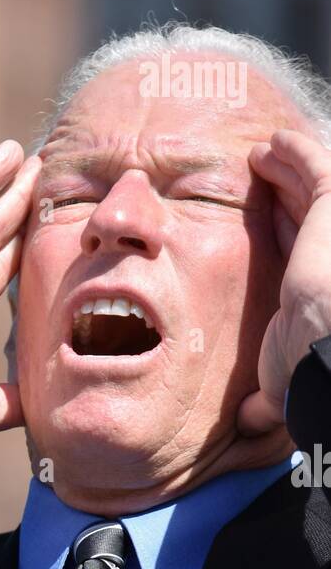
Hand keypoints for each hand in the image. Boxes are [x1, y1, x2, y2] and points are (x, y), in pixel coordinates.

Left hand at [238, 129, 330, 432]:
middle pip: (304, 216)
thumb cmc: (305, 370)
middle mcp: (328, 258)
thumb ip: (263, 401)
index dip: (281, 234)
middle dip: (282, 195)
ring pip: (310, 188)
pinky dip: (295, 152)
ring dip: (285, 169)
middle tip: (255, 179)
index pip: (300, 253)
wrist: (325, 346)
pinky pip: (316, 166)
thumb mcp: (278, 384)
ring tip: (259, 155)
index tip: (260, 224)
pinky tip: (271, 144)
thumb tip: (246, 424)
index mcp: (316, 292)